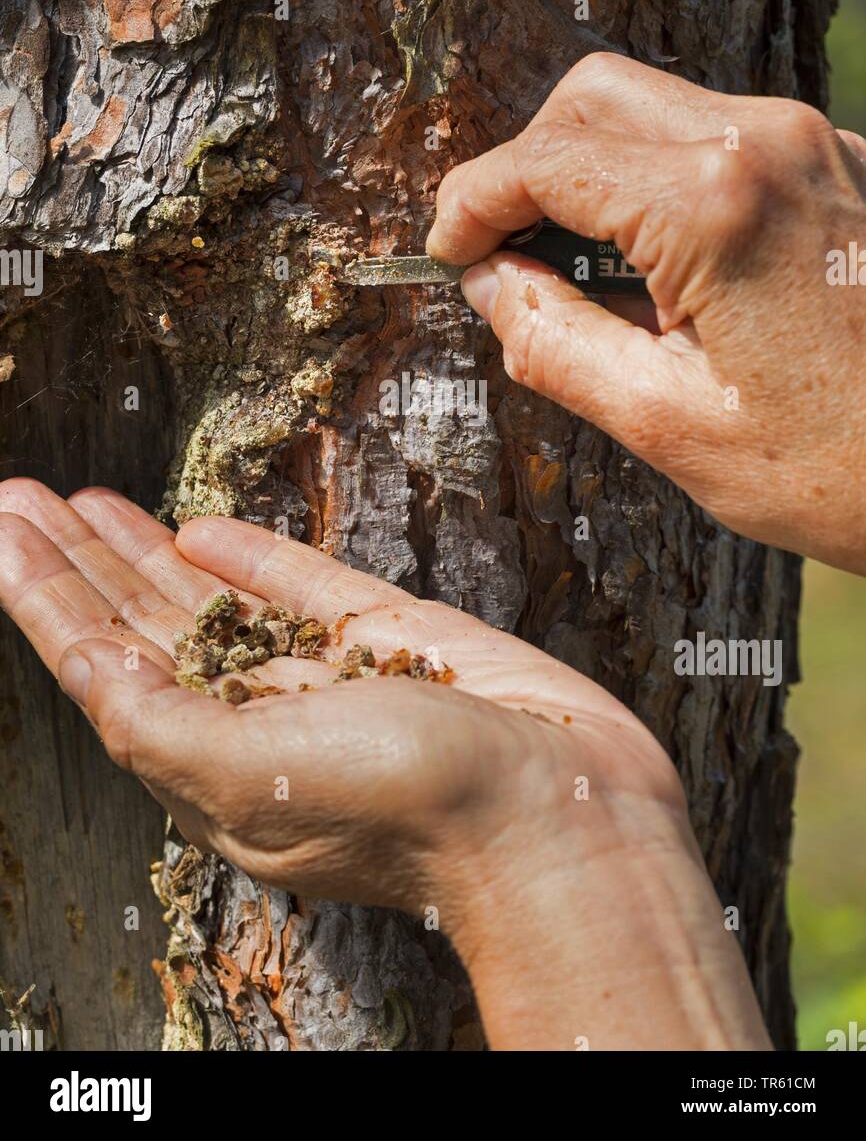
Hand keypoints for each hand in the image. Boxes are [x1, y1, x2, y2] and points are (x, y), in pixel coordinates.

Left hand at [0, 479, 769, 1049]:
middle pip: (144, 627)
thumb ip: (160, 725)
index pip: (102, 666)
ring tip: (90, 500)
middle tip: (25, 495)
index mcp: (209, 765)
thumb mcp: (255, 779)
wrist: (562, 815)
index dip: (45, 596)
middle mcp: (256, 723)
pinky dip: (252, 557)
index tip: (5, 527)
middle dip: (81, 561)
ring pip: (213, 603)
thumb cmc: (416, 815)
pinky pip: (304, 589)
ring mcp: (324, 681)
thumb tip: (86, 667)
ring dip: (147, 551)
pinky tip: (203, 529)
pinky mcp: (392, 642)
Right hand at [429, 54, 865, 574]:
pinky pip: (718, 136)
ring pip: (655, 106)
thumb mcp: (671, 426)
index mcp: (715, 203)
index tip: (446, 253)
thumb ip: (556, 343)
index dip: (472, 202)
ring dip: (592, 170)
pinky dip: (658, 178)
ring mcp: (815, 141)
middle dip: (527, 166)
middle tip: (503, 253)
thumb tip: (488, 286)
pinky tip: (662, 266)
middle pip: (593, 97)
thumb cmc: (842, 467)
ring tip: (583, 273)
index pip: (545, 159)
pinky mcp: (841, 160)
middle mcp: (768, 141)